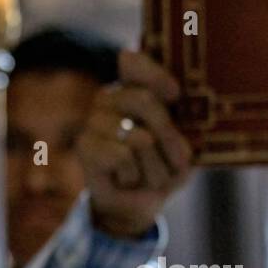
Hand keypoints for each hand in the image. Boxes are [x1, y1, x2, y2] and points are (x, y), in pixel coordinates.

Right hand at [79, 50, 193, 239]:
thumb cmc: (165, 167)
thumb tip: (153, 108)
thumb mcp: (183, 141)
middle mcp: (109, 99)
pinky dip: (134, 174)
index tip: (175, 96)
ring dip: (154, 166)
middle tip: (177, 160)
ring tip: (150, 175)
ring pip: (138, 137)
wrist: (139, 205)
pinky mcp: (83, 147)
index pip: (134, 63)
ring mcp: (92, 122)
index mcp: (133, 87)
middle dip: (168, 136)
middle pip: (144, 101)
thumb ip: (178, 117)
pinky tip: (127, 179)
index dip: (156, 76)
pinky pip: (122, 156)